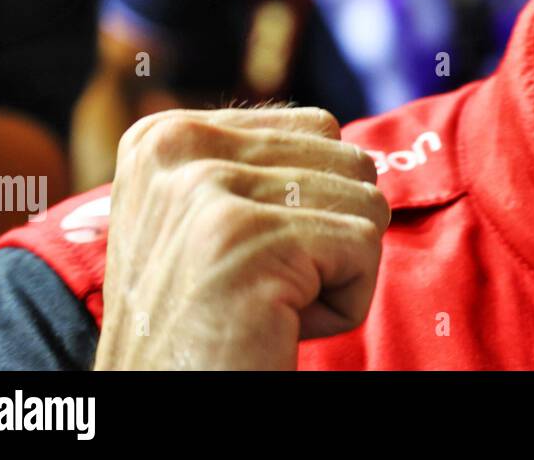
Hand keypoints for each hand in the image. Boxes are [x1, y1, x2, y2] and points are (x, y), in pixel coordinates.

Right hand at [93, 107, 387, 369]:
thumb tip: (349, 144)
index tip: (246, 254)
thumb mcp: (209, 222)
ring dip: (337, 270)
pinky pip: (365, 248)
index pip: (318, 127)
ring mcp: (206, 189)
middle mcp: (177, 147)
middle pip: (350, 159)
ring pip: (367, 202)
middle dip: (331, 234)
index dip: (312, 204)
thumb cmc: (205, 326)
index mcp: (165, 136)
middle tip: (261, 287)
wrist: (165, 405)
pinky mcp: (245, 238)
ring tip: (267, 305)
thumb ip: (263, 168)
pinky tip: (276, 325)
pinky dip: (343, 303)